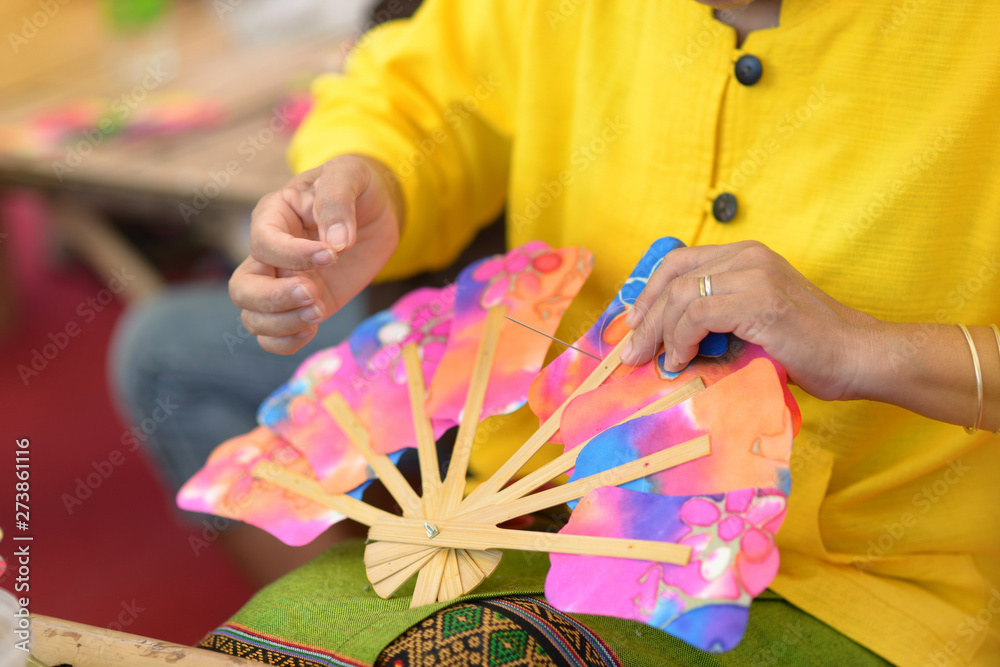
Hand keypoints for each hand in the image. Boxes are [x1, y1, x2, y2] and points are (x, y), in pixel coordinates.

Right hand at [229, 155, 402, 353]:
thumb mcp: (349, 176)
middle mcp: (269, 254)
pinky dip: (287, 342)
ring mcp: (282, 283)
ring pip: (253, 317)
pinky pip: (274, 336)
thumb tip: (337, 243)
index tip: (332, 256)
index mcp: (273, 216)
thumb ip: (337, 201)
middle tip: (313, 294)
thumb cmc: (357, 186)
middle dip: (274, 298)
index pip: (263, 244)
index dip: (292, 255)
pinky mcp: (302, 305)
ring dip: (283, 323)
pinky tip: (314, 326)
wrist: (376, 210)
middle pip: (242, 288)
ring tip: (319, 311)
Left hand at [620, 241, 881, 400]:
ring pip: (680, 296)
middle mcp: (749, 256)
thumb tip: (664, 342)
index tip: (633, 325)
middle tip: (631, 352)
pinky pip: (697, 313)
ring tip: (657, 362)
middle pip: (672, 277)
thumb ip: (717, 318)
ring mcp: (756, 276)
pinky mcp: (761, 302)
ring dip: (659, 333)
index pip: (678, 263)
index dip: (648, 293)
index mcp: (746, 256)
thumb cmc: (808, 349)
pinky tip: (682, 360)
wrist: (859, 357)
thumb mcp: (753, 323)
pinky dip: (681, 339)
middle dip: (645, 317)